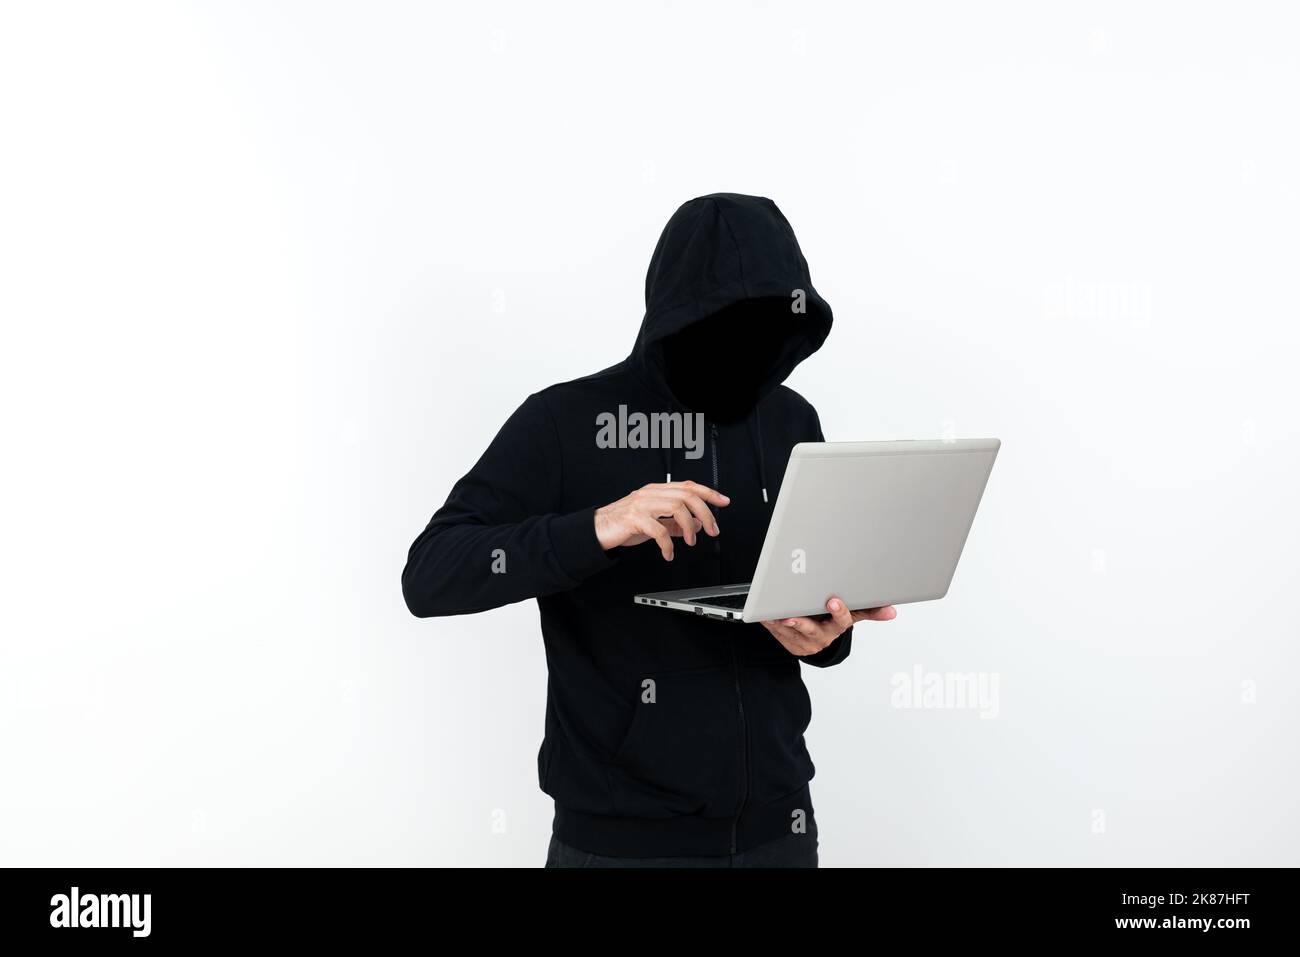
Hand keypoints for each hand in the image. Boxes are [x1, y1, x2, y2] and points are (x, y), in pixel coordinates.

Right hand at [594, 481, 729, 560]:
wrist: (598, 529)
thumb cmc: (624, 523)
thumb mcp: (655, 521)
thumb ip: (676, 523)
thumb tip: (698, 525)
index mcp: (657, 490)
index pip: (689, 486)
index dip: (709, 492)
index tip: (724, 501)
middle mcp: (651, 493)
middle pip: (687, 495)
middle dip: (705, 513)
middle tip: (713, 530)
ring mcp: (642, 504)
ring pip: (677, 507)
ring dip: (689, 527)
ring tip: (691, 542)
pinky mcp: (634, 518)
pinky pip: (659, 530)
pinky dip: (668, 544)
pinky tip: (669, 554)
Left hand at [760, 596, 895, 656]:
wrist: (811, 642)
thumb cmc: (830, 623)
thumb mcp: (850, 617)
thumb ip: (868, 611)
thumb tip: (892, 611)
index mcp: (835, 628)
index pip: (841, 622)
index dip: (838, 612)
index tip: (834, 601)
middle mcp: (818, 637)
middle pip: (810, 631)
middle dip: (800, 624)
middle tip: (791, 617)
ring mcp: (800, 641)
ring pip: (788, 632)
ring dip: (778, 622)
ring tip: (771, 612)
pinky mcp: (784, 640)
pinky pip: (774, 631)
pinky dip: (768, 621)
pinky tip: (763, 613)